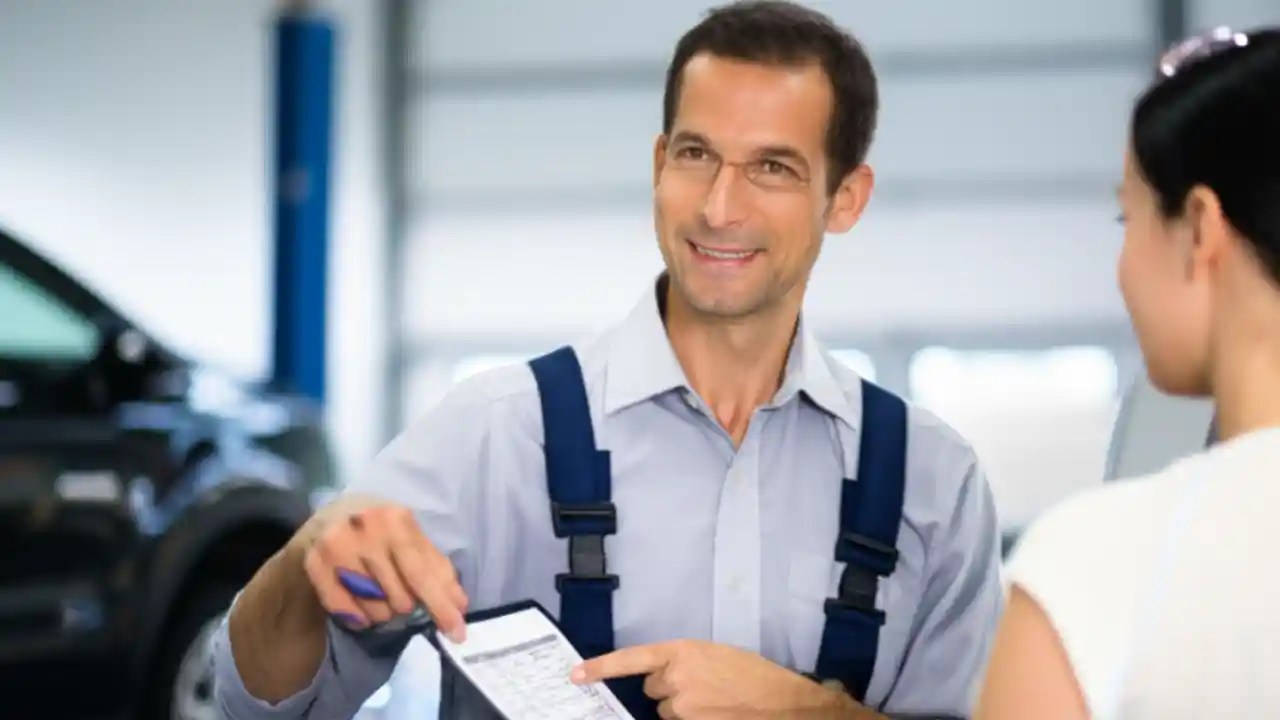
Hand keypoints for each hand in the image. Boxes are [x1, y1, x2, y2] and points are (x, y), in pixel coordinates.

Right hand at [288, 493, 468, 640]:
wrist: (331, 516)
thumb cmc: (381, 531)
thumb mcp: (411, 541)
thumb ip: (437, 569)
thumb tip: (459, 604)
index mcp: (397, 519)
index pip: (422, 574)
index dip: (441, 607)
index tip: (457, 634)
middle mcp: (366, 530)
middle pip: (400, 597)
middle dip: (406, 605)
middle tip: (398, 592)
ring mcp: (338, 546)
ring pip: (375, 608)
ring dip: (383, 612)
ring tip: (377, 593)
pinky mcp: (315, 564)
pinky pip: (345, 610)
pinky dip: (358, 617)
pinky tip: (360, 607)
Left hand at [570, 640, 863, 718]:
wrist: (783, 703)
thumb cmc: (755, 675)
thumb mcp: (716, 655)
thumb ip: (686, 662)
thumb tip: (665, 678)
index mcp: (682, 651)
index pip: (632, 659)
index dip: (601, 667)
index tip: (575, 674)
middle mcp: (676, 679)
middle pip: (652, 688)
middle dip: (670, 689)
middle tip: (702, 688)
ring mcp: (682, 708)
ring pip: (666, 711)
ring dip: (682, 708)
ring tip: (714, 704)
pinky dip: (693, 719)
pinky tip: (715, 713)